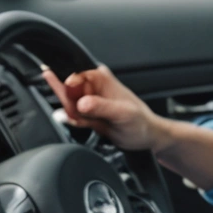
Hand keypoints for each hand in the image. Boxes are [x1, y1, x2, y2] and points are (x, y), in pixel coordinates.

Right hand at [41, 64, 159, 151]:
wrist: (145, 137)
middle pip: (67, 90)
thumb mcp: (123, 113)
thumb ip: (101, 107)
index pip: (74, 75)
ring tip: (91, 121)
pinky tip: (87, 124)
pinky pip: (72, 116)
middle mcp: (92, 86)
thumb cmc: (141, 121)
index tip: (75, 103)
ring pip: (67, 104)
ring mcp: (88, 101)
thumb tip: (81, 104)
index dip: (68, 88)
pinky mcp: (86, 114)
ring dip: (71, 115)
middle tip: (83, 116)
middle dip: (68, 104)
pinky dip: (74, 122)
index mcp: (101, 78)